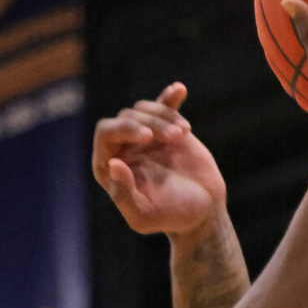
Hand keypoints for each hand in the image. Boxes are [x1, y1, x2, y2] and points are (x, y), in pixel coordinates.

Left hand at [91, 84, 226, 236]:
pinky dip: (170, 97)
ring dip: (165, 117)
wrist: (201, 211)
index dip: (124, 129)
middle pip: (127, 117)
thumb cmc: (170, 217)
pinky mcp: (165, 128)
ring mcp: (144, 136)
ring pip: (145, 109)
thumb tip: (113, 164)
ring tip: (184, 133)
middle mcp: (122, 148)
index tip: (148, 137)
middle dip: (150, 122)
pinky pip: (163, 106)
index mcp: (108, 167)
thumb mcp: (143, 216)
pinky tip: (179, 90)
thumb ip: (123, 195)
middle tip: (175, 137)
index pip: (106, 133)